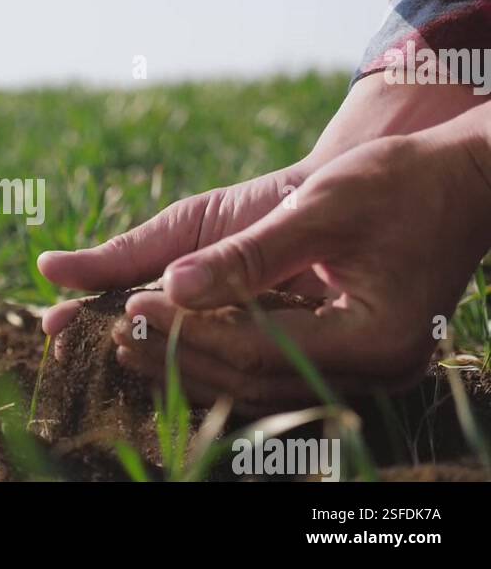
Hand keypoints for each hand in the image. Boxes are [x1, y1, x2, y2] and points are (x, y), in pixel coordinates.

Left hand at [112, 104, 490, 413]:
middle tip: (112, 332)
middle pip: (251, 380)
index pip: (255, 349)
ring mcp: (365, 372)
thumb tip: (172, 286)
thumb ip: (248, 254)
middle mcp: (374, 370)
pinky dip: (220, 359)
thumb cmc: (400, 182)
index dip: (184, 330)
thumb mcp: (323, 206)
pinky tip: (177, 343)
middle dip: (175, 355)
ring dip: (190, 365)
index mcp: (375, 336)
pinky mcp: (351, 359)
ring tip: (130, 343)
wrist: (461, 183)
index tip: (127, 305)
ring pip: (257, 387)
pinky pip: (273, 372)